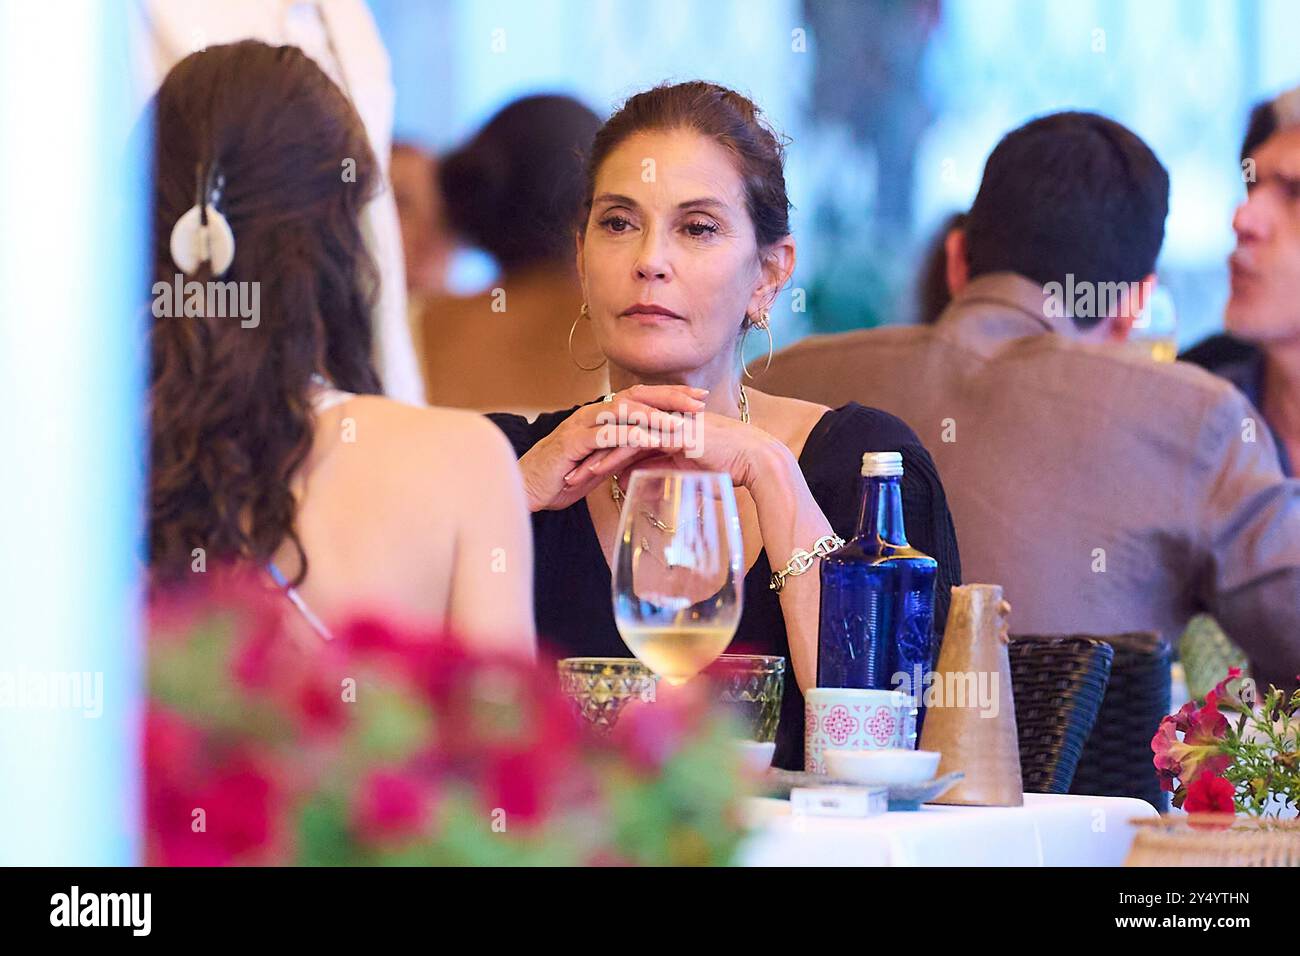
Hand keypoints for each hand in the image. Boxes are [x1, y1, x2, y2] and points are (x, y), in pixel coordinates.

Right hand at [518, 384, 706, 510]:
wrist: (527, 487)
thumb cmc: (563, 475)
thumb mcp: (602, 460)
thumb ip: (625, 450)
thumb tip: (654, 448)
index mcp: (601, 415)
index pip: (641, 397)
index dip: (670, 396)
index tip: (699, 398)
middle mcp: (592, 413)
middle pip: (636, 395)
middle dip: (670, 396)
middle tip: (698, 401)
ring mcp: (581, 425)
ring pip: (622, 410)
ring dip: (654, 414)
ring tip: (680, 421)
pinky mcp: (572, 443)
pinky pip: (604, 434)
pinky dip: (628, 435)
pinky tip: (648, 438)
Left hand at [572, 409, 794, 494]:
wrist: (756, 460)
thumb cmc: (729, 467)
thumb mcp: (686, 470)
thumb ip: (659, 469)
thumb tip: (632, 479)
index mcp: (666, 423)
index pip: (625, 435)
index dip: (601, 451)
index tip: (580, 467)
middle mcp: (663, 419)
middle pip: (616, 434)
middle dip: (589, 453)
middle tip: (565, 469)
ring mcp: (668, 423)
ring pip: (621, 438)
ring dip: (594, 458)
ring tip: (571, 476)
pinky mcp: (673, 434)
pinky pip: (637, 446)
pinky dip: (614, 459)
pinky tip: (596, 473)